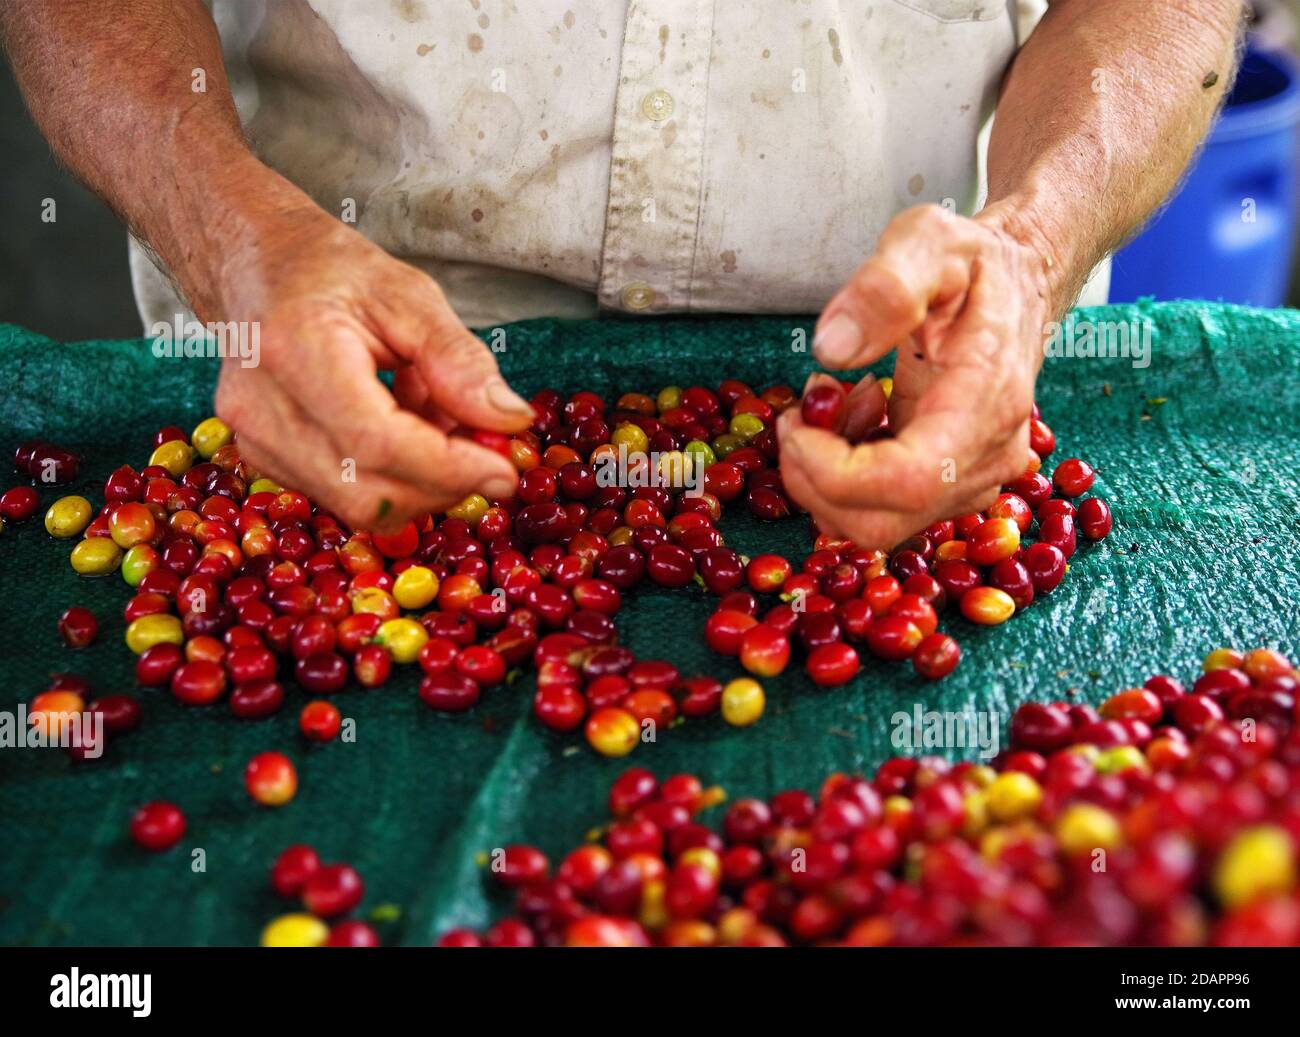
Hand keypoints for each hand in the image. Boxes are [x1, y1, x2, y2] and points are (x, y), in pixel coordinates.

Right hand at [210, 205, 533, 531]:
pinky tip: (406, 426)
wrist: (253, 268)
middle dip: (444, 484)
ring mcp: (255, 441)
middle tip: (488, 446)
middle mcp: (260, 407)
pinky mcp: (264, 461)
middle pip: (368, 491)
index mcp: (294, 348)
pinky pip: (345, 493)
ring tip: (440, 418)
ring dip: (422, 480)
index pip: (375, 442)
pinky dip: (394, 476)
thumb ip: (460, 361)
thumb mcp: (409, 295)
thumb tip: (509, 422)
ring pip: (360, 505)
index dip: (448, 468)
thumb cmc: (329, 271)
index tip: (504, 470)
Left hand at [777, 203, 1054, 548]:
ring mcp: (973, 479)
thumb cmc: (974, 263)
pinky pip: (883, 509)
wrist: (1020, 284)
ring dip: (827, 476)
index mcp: (987, 402)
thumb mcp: (929, 241)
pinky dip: (845, 476)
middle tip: (798, 415)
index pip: (908, 482)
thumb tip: (833, 349)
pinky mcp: (952, 485)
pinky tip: (854, 417)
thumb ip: (883, 288)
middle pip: (883, 523)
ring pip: (876, 524)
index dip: (832, 473)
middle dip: (815, 481)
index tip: (794, 422)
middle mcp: (988, 457)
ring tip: (835, 401)